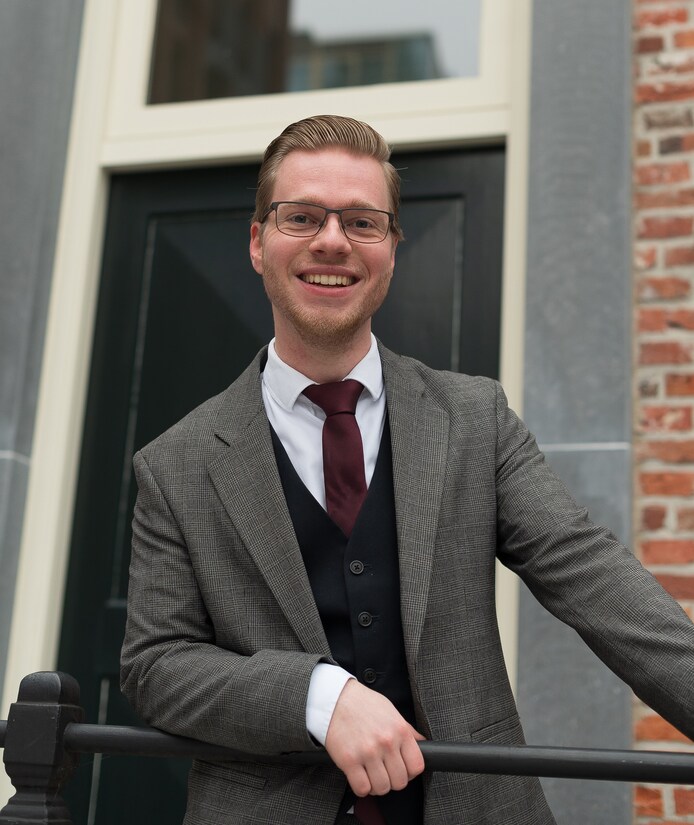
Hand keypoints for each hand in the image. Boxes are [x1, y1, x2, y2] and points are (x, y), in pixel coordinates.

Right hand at [324, 679, 424, 796]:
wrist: (335, 698)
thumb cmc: (363, 704)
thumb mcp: (391, 711)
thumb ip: (407, 729)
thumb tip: (422, 743)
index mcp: (399, 730)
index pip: (417, 766)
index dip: (410, 772)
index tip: (402, 770)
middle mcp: (386, 742)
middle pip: (400, 781)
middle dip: (393, 780)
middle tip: (384, 772)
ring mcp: (368, 752)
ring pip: (382, 788)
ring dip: (377, 786)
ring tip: (371, 775)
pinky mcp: (349, 761)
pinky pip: (362, 788)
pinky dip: (362, 787)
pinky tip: (359, 776)